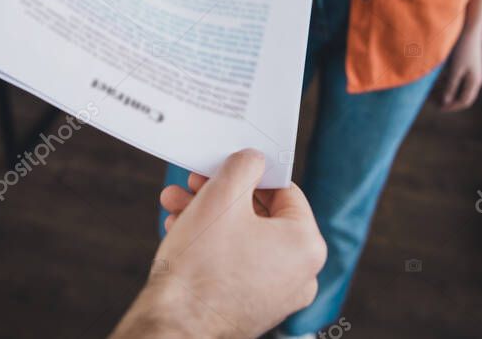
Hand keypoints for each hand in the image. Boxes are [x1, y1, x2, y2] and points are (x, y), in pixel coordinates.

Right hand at [109, 150, 325, 338]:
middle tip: (194, 184)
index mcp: (307, 244)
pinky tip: (181, 231)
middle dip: (220, 195)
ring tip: (176, 207)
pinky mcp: (253, 309)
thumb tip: (253, 160)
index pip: (284, 190)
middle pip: (260, 215)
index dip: (249, 172)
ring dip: (209, 217)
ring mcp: (277, 296)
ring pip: (244, 239)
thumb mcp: (223, 196)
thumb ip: (244, 166)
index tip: (223, 166)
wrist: (174, 327)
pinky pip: (237, 264)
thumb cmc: (200, 267)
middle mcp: (301, 274)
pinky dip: (212, 246)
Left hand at [439, 29, 481, 111]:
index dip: (451, 107)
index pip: (464, 101)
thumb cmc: (462, 49)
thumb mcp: (455, 69)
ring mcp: (474, 71)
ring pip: (460, 87)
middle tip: (433, 100)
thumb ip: (450, 86)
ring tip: (432, 91)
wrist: (471, 29)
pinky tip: (437, 79)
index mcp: (474, 81)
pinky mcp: (469, 64)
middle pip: (463, 96)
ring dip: (447, 90)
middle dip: (448, 100)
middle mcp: (476, 78)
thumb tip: (446, 101)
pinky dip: (449, 81)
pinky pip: (459, 78)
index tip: (438, 108)